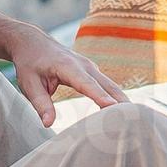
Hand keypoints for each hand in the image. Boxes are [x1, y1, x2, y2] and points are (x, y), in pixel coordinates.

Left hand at [2, 23, 126, 125]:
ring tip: (136, 121)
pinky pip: (109, 87)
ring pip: (112, 87)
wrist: (32, 42)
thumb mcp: (29, 84)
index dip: (100, 96)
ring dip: (123, 102)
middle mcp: (84, 65)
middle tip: (135, 121)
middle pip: (107, 86)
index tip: (112, 107)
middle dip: (121, 103)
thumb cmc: (29, 64)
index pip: (86, 84)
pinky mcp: (93, 72)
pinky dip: (118, 99)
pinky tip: (126, 114)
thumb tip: (48, 124)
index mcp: (68, 66)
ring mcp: (91, 68)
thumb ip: (40, 103)